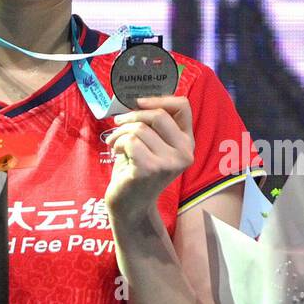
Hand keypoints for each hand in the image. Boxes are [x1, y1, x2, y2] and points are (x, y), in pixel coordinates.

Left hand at [102, 96, 193, 220]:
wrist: (130, 205)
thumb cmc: (138, 170)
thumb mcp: (152, 145)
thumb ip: (154, 126)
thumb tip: (137, 100)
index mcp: (187, 143)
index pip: (183, 107)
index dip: (159, 98)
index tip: (139, 102)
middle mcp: (185, 153)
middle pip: (159, 115)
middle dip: (133, 116)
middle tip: (118, 123)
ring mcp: (169, 162)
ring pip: (140, 129)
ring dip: (120, 133)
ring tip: (115, 143)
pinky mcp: (151, 169)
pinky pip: (130, 141)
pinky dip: (117, 143)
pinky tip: (116, 152)